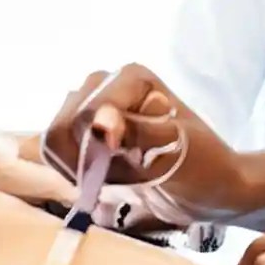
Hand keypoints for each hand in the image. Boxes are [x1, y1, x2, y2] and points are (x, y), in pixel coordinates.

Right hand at [42, 63, 244, 221]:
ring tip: (121, 174)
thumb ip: (136, 131)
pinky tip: (107, 177)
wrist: (209, 186)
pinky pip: (57, 155)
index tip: (131, 161)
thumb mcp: (175, 148)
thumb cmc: (202, 162)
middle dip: (87, 160)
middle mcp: (105, 85)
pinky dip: (76, 173)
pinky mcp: (83, 134)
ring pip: (55, 143)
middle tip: (126, 173)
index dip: (99, 147)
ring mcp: (90, 108)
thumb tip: (101, 123)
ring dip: (82, 169)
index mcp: (131, 78)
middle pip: (62, 127)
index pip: (86, 114)